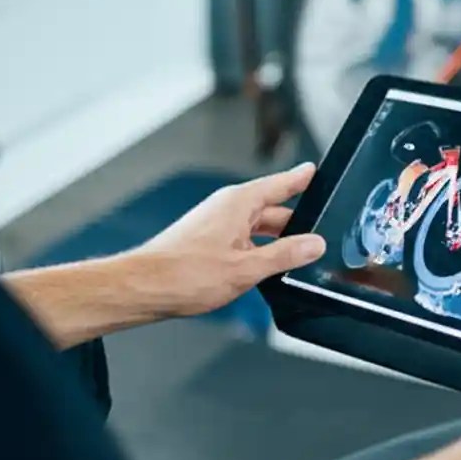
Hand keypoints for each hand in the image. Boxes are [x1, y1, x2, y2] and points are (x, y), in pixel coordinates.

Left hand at [132, 163, 326, 316]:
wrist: (144, 287)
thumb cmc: (184, 273)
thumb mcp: (247, 267)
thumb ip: (285, 255)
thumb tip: (313, 244)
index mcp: (239, 203)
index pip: (279, 184)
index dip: (300, 179)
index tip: (313, 172)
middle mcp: (226, 209)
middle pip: (271, 210)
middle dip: (293, 224)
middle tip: (316, 239)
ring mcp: (215, 224)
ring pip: (255, 229)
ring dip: (274, 243)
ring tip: (292, 261)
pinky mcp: (206, 242)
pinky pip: (241, 241)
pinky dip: (255, 252)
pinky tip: (261, 271)